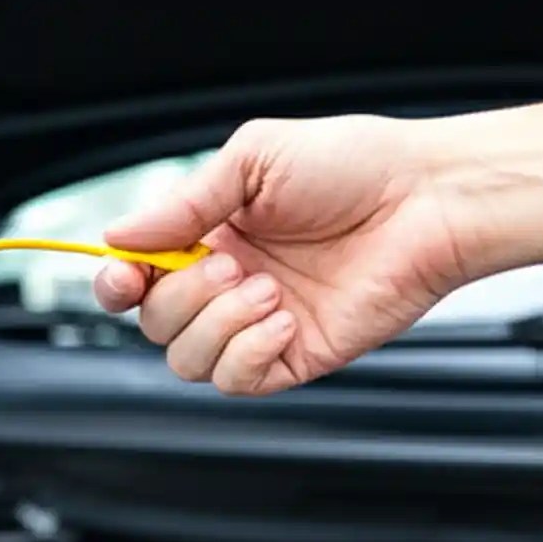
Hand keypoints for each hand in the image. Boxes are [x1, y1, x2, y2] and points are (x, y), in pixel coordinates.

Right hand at [93, 115, 476, 395]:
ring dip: (217, 325)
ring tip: (267, 289)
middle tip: (232, 265)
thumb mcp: (253, 160)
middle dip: (182, 298)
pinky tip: (282, 319)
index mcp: (212, 234)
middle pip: (156, 324)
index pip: (138, 278)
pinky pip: (238, 381)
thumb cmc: (354, 167)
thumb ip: (184, 203)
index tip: (123, 275)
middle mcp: (231, 284)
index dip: (116, 283)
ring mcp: (261, 325)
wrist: (426, 202)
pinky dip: (247, 353)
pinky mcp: (296, 357)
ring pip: (189, 360)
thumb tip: (118, 236)